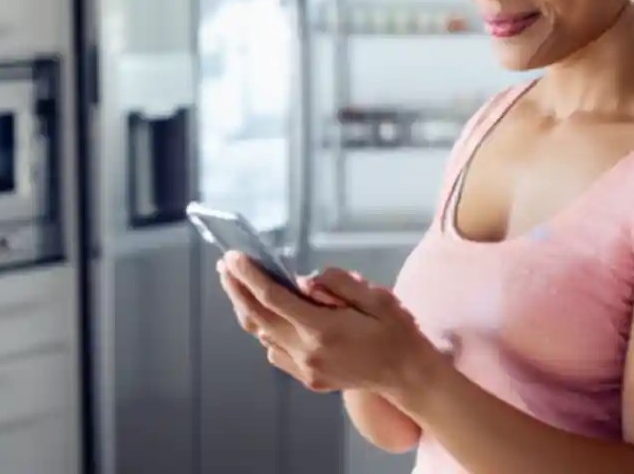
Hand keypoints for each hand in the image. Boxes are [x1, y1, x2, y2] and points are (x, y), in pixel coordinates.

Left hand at [217, 252, 439, 396]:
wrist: (408, 376)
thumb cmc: (396, 331)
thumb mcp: (377, 297)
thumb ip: (339, 284)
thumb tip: (304, 280)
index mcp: (323, 329)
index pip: (274, 297)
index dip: (250, 275)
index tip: (234, 257)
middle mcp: (308, 352)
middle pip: (258, 317)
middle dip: (237, 289)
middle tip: (224, 265)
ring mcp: (306, 368)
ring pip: (262, 335)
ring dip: (247, 308)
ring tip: (236, 284)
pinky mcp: (308, 377)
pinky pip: (274, 351)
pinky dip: (263, 329)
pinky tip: (263, 313)